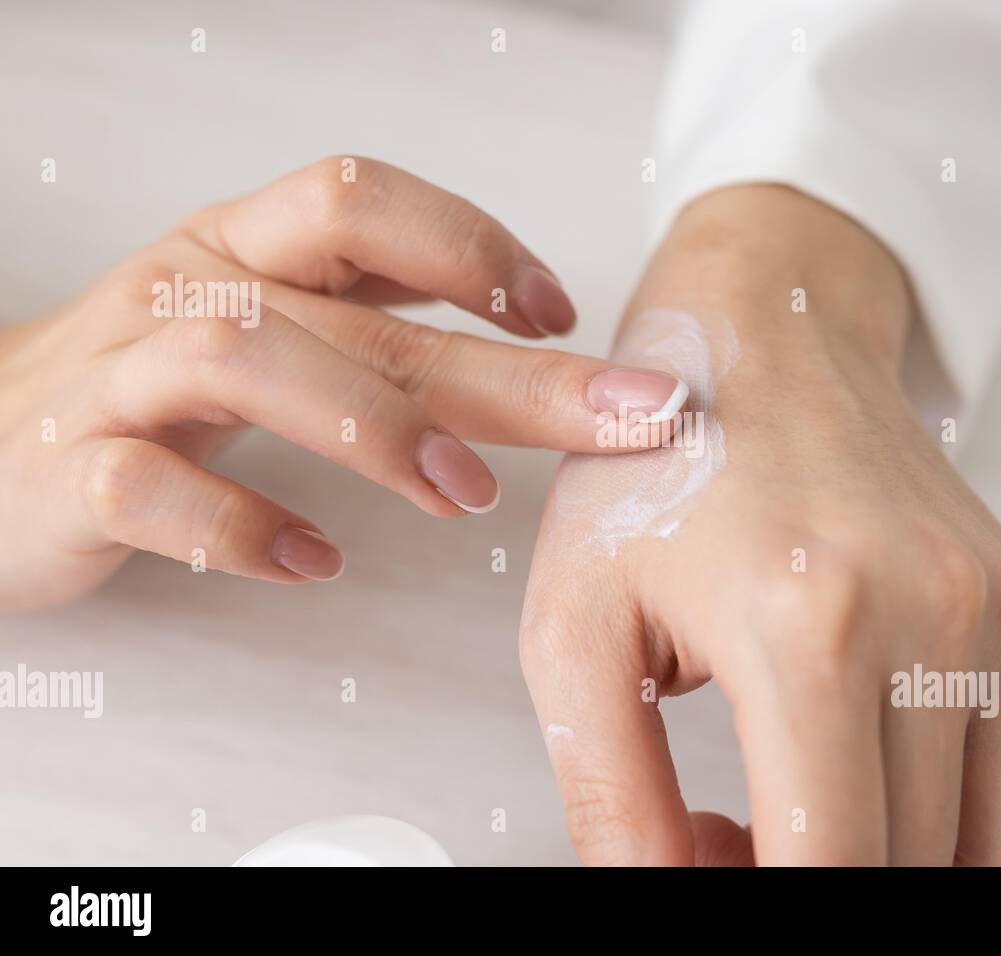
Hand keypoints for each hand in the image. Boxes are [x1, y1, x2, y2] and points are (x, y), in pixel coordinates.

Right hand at [0, 157, 686, 607]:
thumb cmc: (156, 389)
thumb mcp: (267, 324)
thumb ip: (376, 317)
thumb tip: (530, 327)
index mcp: (243, 247)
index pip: (361, 200)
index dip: (471, 245)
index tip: (563, 313)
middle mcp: (186, 291)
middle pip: (355, 310)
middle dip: (500, 366)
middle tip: (616, 418)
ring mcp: (120, 377)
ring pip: (244, 361)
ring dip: (373, 429)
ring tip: (465, 500)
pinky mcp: (69, 472)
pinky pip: (148, 486)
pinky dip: (240, 526)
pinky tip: (313, 564)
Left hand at [520, 185, 1000, 864]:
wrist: (765, 340)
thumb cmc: (659, 467)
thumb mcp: (576, 625)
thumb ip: (612, 792)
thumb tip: (673, 897)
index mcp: (810, 627)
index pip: (831, 867)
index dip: (767, 902)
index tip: (720, 860)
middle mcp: (938, 620)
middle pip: (916, 869)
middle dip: (823, 879)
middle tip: (739, 831)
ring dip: (917, 865)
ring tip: (823, 805)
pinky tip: (934, 782)